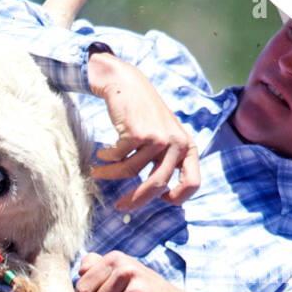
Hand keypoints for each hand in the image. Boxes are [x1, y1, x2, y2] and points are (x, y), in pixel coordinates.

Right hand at [86, 51, 199, 210]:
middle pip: (157, 185)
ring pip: (130, 173)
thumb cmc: (142, 114)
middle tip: (120, 207)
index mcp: (186, 146)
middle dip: (136, 200)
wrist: (126, 84)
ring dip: (110, 175)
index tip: (161, 199)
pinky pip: (118, 159)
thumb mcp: (163, 136)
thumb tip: (159, 194)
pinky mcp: (138, 134)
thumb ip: (166, 160)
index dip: (178, 198)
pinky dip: (106, 160)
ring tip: (98, 172)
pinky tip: (102, 153)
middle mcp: (176, 143)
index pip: (192, 182)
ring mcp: (158, 138)